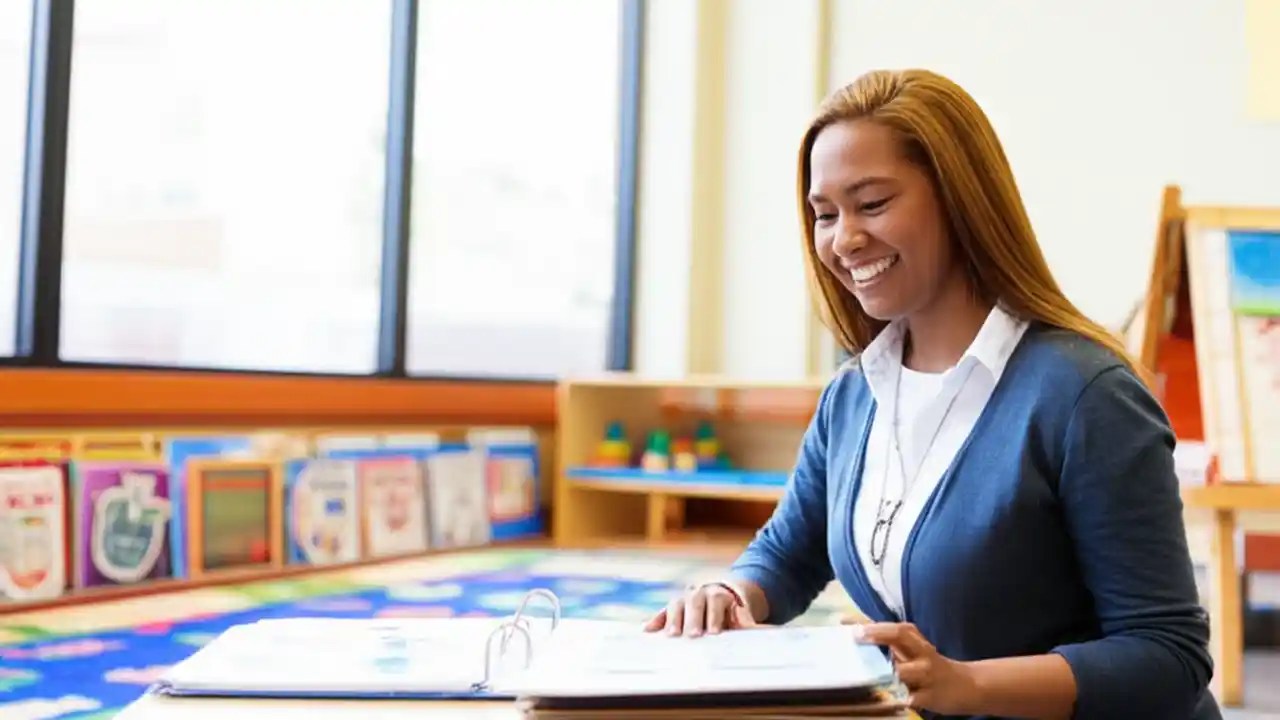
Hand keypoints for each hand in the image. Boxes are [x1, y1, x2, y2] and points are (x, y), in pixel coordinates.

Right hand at [643, 582, 755, 636]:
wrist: (720, 596)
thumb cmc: (730, 612)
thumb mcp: (741, 615)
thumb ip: (748, 622)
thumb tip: (767, 631)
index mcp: (718, 594)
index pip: (716, 602)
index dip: (714, 617)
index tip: (714, 632)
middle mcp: (699, 593)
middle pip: (695, 603)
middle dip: (693, 619)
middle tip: (693, 635)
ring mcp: (683, 598)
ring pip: (676, 605)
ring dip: (673, 619)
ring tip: (671, 635)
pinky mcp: (672, 608)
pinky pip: (662, 612)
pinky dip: (655, 620)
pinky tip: (647, 630)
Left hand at [844, 619, 980, 715]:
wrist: (967, 686)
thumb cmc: (930, 667)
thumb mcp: (914, 650)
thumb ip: (889, 642)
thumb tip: (853, 630)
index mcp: (916, 640)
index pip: (892, 626)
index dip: (870, 623)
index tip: (845, 622)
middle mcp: (922, 653)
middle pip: (899, 636)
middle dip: (877, 634)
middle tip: (855, 636)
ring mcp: (927, 675)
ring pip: (902, 670)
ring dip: (885, 671)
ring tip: (864, 672)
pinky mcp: (930, 697)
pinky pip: (910, 698)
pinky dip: (899, 698)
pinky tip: (888, 698)